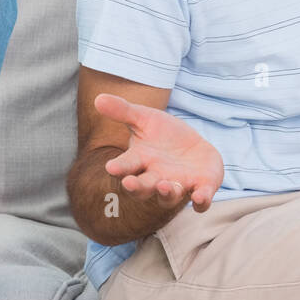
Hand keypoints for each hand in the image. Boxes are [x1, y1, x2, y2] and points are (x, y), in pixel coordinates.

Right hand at [93, 92, 224, 211]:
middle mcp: (157, 177)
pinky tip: (199, 198)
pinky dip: (200, 200)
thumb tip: (98, 98)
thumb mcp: (145, 118)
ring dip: (166, 194)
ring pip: (168, 197)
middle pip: (143, 188)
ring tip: (163, 186)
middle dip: (136, 187)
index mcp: (141, 161)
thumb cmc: (164, 135)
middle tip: (129, 183)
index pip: (127, 166)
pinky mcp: (201, 187)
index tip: (111, 167)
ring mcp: (179, 185)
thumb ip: (123, 111)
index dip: (119, 168)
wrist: (193, 148)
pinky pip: (200, 200)